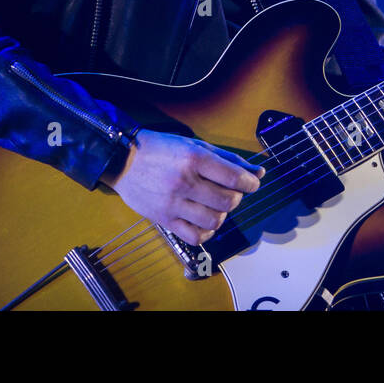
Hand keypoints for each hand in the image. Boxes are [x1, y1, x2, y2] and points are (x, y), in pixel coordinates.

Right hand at [101, 129, 264, 245]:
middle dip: (236, 198)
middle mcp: (184, 181)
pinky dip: (206, 232)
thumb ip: (229, 159)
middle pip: (228, 201)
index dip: (250, 184)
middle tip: (230, 192)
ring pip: (214, 221)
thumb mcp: (196, 145)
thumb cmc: (162, 149)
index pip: (235, 178)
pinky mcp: (163, 220)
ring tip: (214, 205)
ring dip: (221, 214)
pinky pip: (195, 237)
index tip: (251, 184)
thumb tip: (258, 172)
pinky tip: (203, 220)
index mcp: (194, 158)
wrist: (124, 160)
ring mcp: (173, 203)